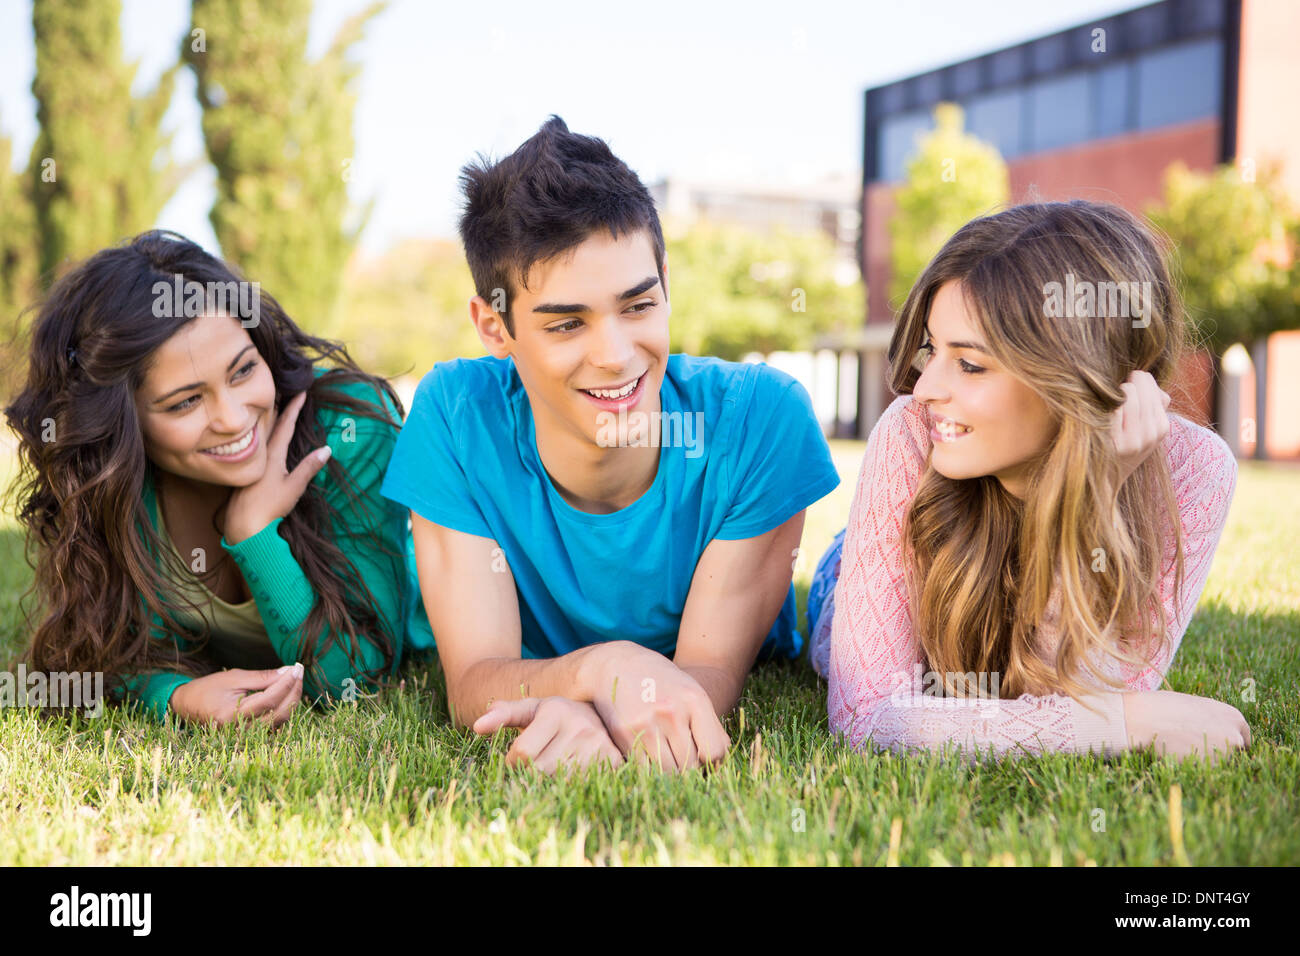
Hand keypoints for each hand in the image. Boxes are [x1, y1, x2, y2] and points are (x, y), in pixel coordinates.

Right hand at [169, 664, 303, 727]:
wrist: (187, 707)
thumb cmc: (208, 689)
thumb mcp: (233, 678)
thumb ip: (262, 677)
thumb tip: (288, 671)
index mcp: (231, 716)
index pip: (269, 699)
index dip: (287, 683)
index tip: (297, 667)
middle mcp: (240, 731)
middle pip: (280, 712)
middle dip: (294, 690)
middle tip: (299, 671)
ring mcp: (246, 737)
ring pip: (280, 720)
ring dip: (292, 699)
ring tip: (294, 679)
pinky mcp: (251, 737)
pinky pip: (275, 724)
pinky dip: (284, 708)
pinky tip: (287, 692)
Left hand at [223, 391, 330, 543]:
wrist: (245, 526)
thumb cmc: (270, 506)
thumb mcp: (294, 487)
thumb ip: (309, 468)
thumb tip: (327, 449)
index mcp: (273, 455)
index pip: (285, 425)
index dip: (294, 408)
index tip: (302, 392)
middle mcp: (262, 455)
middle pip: (272, 426)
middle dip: (282, 408)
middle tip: (288, 392)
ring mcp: (255, 464)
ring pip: (265, 435)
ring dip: (273, 421)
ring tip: (278, 408)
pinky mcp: (251, 472)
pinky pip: (261, 445)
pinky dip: (268, 434)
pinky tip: (268, 437)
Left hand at [473, 696, 623, 773]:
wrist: (602, 714)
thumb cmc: (556, 717)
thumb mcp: (531, 710)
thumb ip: (504, 715)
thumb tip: (477, 726)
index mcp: (556, 710)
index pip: (523, 754)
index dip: (513, 761)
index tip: (519, 757)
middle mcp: (580, 725)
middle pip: (540, 771)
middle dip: (531, 772)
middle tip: (538, 762)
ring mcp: (599, 744)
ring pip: (559, 781)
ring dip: (551, 780)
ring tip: (556, 764)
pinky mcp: (613, 761)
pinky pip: (579, 786)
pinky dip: (571, 785)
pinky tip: (573, 770)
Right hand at [586, 641, 730, 771]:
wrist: (617, 663)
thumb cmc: (662, 683)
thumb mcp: (691, 693)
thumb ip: (709, 726)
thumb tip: (719, 765)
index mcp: (694, 699)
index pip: (713, 752)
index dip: (711, 762)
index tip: (703, 759)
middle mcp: (671, 711)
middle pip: (691, 766)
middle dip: (689, 768)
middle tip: (682, 759)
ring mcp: (646, 723)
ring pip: (668, 772)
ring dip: (669, 772)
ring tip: (666, 757)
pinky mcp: (623, 733)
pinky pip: (644, 769)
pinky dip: (648, 769)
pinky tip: (647, 755)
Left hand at [1113, 370, 1170, 484]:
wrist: (1104, 478)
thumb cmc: (1123, 447)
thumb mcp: (1145, 431)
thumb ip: (1155, 407)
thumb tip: (1161, 392)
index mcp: (1161, 428)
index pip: (1154, 390)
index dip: (1139, 381)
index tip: (1129, 383)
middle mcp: (1150, 434)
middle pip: (1141, 389)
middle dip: (1128, 383)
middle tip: (1116, 389)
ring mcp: (1131, 440)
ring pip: (1127, 395)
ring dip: (1115, 390)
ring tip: (1108, 398)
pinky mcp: (1112, 443)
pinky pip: (1111, 409)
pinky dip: (1104, 403)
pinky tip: (1099, 409)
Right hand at [1122, 689, 1250, 760]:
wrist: (1147, 719)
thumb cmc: (1166, 708)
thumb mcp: (1197, 706)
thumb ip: (1214, 720)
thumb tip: (1217, 731)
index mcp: (1234, 716)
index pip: (1243, 738)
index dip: (1231, 743)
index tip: (1220, 746)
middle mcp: (1235, 735)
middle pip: (1235, 753)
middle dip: (1221, 753)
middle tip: (1198, 749)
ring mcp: (1225, 754)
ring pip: (1219, 763)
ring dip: (1206, 761)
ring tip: (1181, 746)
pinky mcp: (1210, 769)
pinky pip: (1205, 771)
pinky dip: (1194, 767)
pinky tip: (1178, 754)